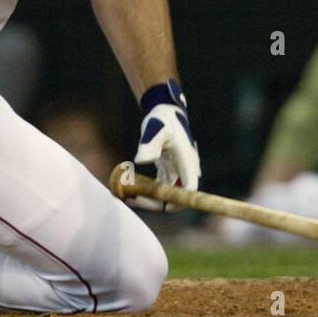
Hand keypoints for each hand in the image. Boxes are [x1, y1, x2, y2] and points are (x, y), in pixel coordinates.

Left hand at [132, 79, 199, 209]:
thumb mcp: (155, 129)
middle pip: (176, 195)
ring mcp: (177, 171)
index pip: (190, 188)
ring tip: (128, 197)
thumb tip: (141, 160)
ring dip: (149, 199)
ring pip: (166, 194)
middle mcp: (185, 169)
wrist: (164, 111)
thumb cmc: (161, 119)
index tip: (162, 205)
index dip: (180, 200)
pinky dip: (147, 192)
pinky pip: (160, 188)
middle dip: (157, 202)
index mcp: (187, 160)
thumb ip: (149, 144)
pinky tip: (131, 192)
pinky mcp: (169, 170)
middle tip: (134, 199)